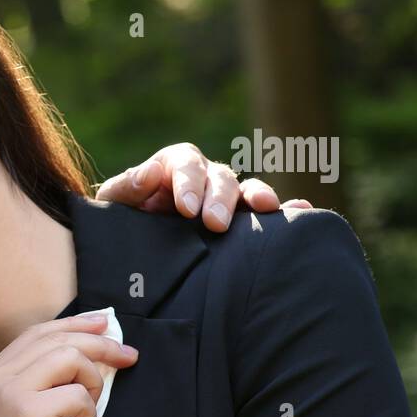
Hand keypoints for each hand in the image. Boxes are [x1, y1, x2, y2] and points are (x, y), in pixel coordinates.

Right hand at [0, 313, 137, 416]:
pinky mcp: (30, 413)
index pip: (36, 334)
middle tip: (128, 356)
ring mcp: (10, 392)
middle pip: (56, 338)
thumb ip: (36, 389)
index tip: (104, 325)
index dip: (74, 324)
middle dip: (100, 343)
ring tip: (89, 411)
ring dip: (93, 382)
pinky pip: (77, 395)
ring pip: (70, 357)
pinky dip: (88, 412)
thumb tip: (86, 361)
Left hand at [95, 143, 313, 230]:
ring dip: (257, 196)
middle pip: (218, 177)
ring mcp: (225, 199)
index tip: (186, 208)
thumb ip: (127, 187)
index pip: (184, 162)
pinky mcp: (240, 223)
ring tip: (267, 207)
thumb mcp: (115, 205)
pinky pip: (266, 214)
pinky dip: (286, 210)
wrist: (132, 254)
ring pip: (245, 190)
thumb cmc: (121, 223)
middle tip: (215, 224)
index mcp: (171, 168)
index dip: (188, 181)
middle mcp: (203, 179)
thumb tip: (151, 172)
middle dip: (219, 198)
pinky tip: (301, 211)